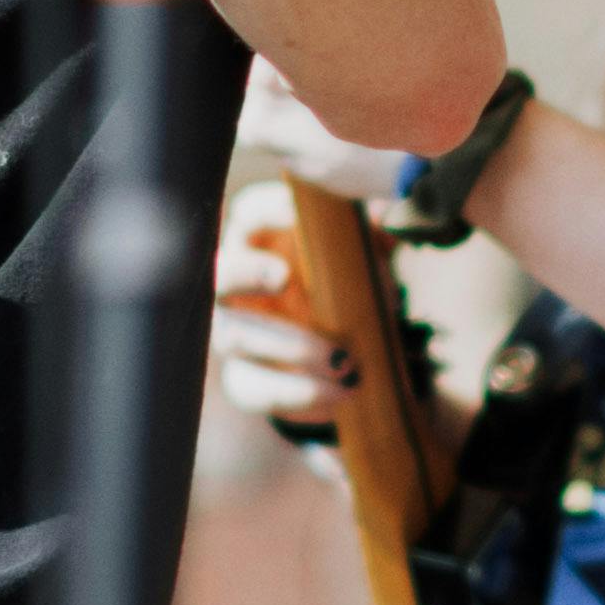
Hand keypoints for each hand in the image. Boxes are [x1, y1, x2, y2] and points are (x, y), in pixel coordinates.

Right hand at [211, 148, 359, 448]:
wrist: (352, 354)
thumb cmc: (351, 285)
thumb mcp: (369, 256)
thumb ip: (374, 233)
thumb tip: (386, 211)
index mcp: (266, 241)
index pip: (248, 214)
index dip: (266, 210)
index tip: (294, 212)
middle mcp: (239, 285)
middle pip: (218, 272)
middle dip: (244, 272)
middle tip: (281, 276)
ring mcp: (236, 334)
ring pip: (235, 337)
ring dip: (292, 347)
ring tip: (346, 361)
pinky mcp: (246, 379)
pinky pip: (253, 388)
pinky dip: (299, 394)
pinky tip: (343, 393)